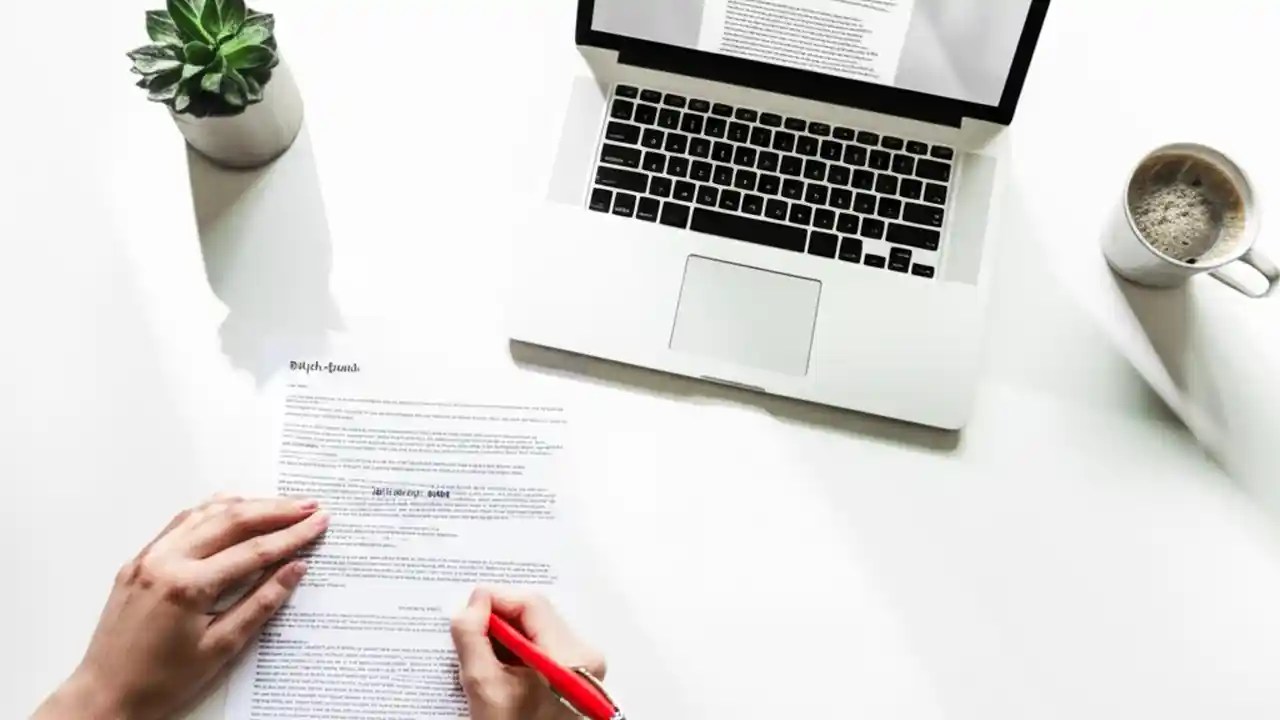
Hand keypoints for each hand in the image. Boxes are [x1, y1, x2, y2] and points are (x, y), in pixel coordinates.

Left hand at [34, 495, 328, 719]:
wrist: (105, 695)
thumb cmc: (161, 681)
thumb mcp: (221, 647)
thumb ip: (261, 603)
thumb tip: (294, 569)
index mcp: (187, 585)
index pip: (253, 550)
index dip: (292, 535)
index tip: (318, 522)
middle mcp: (165, 561)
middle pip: (232, 520)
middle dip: (275, 511)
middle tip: (308, 506)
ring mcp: (148, 557)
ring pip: (205, 513)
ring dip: (246, 505)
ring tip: (279, 504)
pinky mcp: (138, 560)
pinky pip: (180, 523)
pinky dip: (211, 511)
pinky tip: (231, 507)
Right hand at [451, 588, 606, 719]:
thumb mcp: (485, 689)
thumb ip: (473, 640)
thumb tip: (470, 606)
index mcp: (570, 656)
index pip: (531, 604)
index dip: (495, 599)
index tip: (468, 608)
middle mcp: (585, 656)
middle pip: (537, 615)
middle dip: (499, 618)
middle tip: (468, 630)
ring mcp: (583, 667)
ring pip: (538, 630)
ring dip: (507, 634)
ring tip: (480, 651)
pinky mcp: (575, 676)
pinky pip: (544, 647)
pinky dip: (518, 649)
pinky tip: (498, 664)